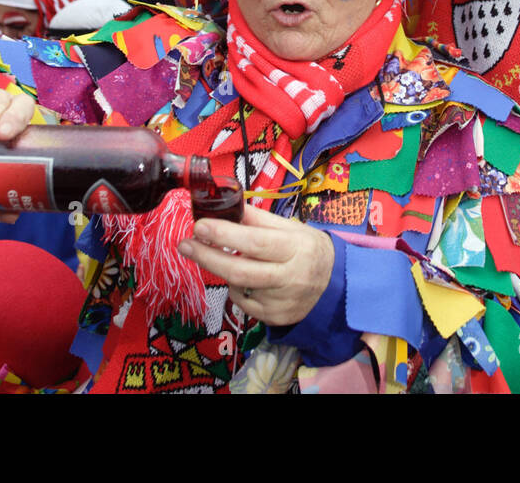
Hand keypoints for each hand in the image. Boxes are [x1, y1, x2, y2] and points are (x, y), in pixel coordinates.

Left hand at [177, 205, 334, 325]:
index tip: (200, 226)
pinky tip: (243, 279)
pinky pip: (244, 303)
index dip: (225, 235)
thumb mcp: (290, 227)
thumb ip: (257, 218)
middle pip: (241, 271)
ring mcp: (283, 302)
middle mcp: (291, 277)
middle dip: (208, 257)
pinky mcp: (276, 318)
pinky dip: (236, 288)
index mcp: (296, 247)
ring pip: (239, 287)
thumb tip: (226, 202)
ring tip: (220, 257)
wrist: (334, 284)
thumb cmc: (307, 249)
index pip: (256, 242)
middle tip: (185, 244)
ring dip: (223, 271)